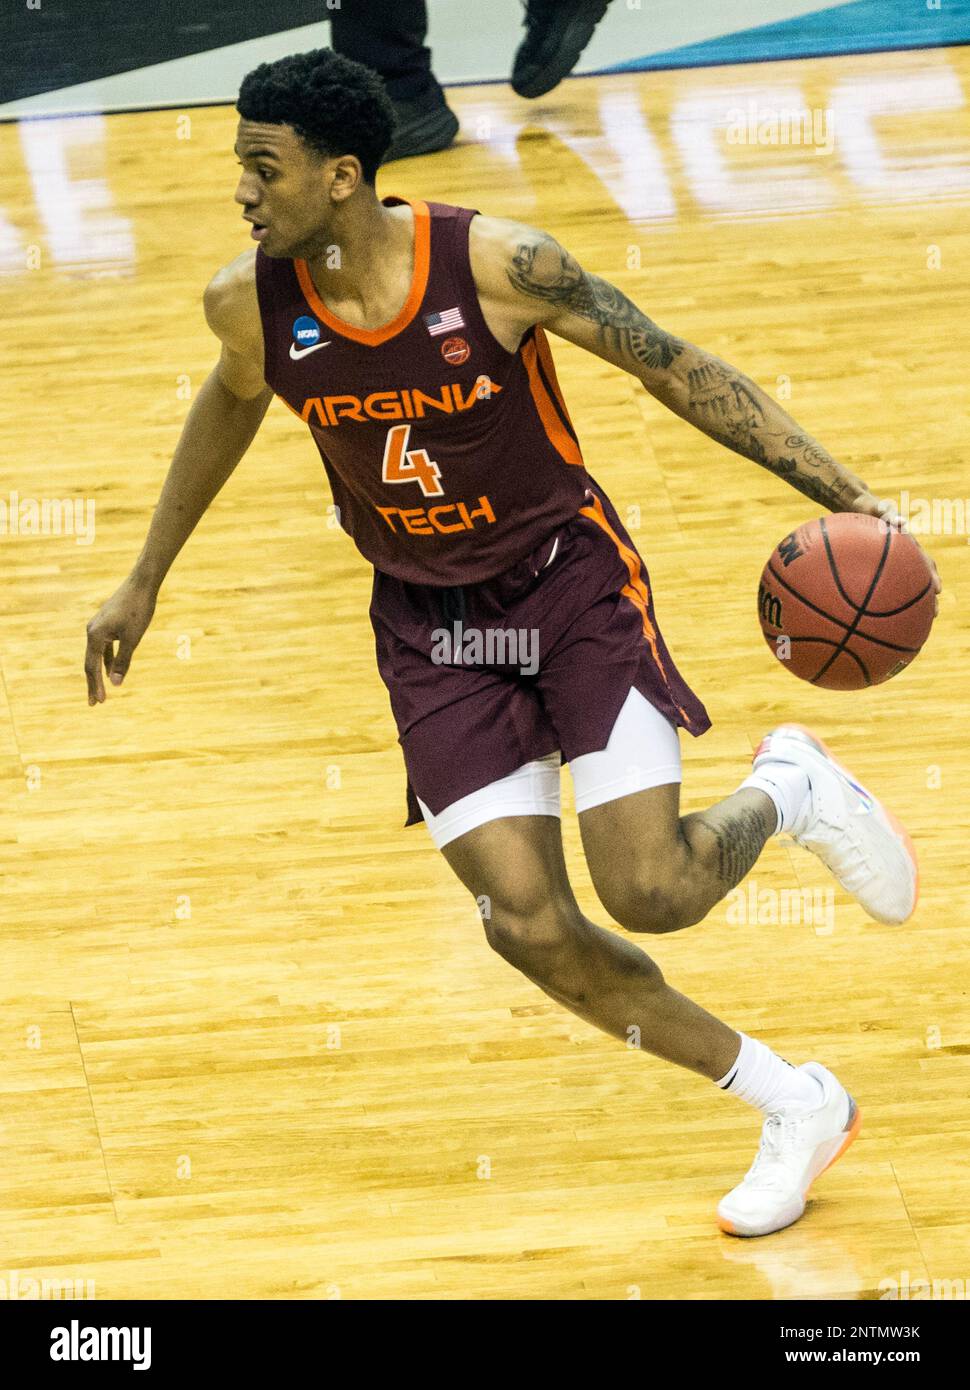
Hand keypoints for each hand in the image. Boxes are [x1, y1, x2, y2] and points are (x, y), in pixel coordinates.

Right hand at [85, 574, 157, 704]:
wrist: (141, 584)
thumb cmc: (138, 610)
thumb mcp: (133, 639)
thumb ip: (124, 661)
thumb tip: (116, 683)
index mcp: (95, 635)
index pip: (93, 667)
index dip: (96, 686)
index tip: (100, 702)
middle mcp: (92, 631)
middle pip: (90, 663)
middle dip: (93, 684)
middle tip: (94, 704)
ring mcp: (98, 626)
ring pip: (96, 655)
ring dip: (99, 673)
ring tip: (101, 691)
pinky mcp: (106, 623)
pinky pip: (103, 647)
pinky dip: (107, 660)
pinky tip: (111, 671)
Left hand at [851, 491, 940, 615]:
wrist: (860, 508)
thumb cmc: (872, 509)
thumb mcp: (882, 509)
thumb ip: (889, 514)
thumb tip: (899, 521)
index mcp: (908, 545)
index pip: (924, 563)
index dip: (931, 576)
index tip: (938, 591)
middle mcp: (906, 555)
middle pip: (921, 577)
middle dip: (928, 595)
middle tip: (935, 612)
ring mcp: (896, 559)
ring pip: (909, 582)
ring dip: (916, 599)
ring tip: (921, 618)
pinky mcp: (886, 563)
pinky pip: (891, 581)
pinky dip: (895, 596)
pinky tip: (892, 613)